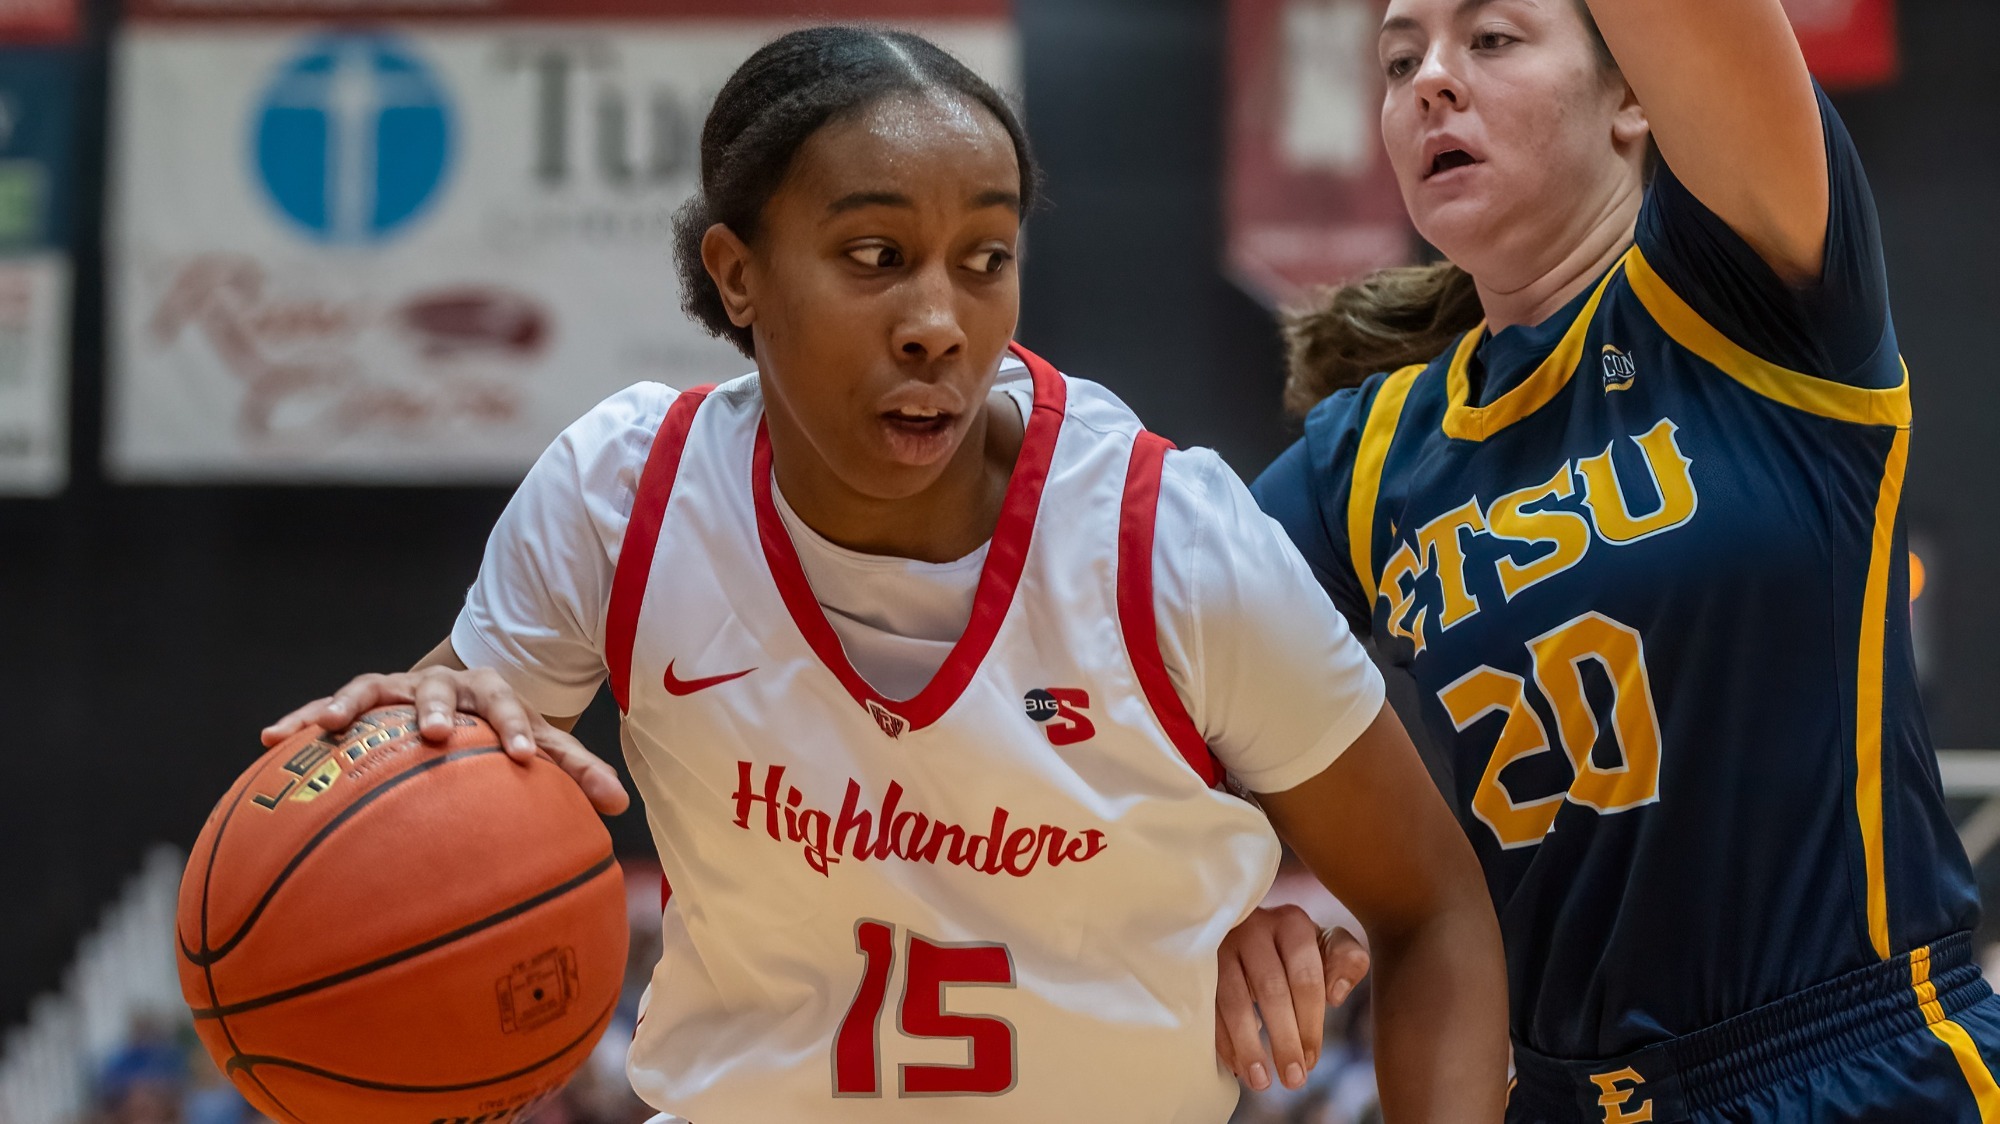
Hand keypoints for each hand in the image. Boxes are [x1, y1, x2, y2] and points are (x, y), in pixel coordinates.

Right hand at [261, 666, 629, 815]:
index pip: (509, 705)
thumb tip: (620, 807)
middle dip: (437, 707)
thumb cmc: (504, 732)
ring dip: (354, 704)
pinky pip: (329, 707)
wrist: (464, 694)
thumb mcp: (541, 746)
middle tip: (434, 734)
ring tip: (330, 726)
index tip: (526, 757)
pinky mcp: (364, 699)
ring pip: (375, 688)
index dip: (517, 728)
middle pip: (440, 687)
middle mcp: (444, 683)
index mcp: (492, 693)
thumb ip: (577, 773)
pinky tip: (270, 738)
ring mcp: (400, 688)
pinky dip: (302, 718)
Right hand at [1215, 904, 1369, 1091]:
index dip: (1311, 1024)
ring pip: (1232, 998)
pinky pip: (1207, 1005)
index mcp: (1292, 923)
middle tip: (1294, 1080)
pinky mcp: (1198, 963)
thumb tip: (1337, 995)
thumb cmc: (1294, 944)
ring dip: (1247, 1044)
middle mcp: (1254, 927)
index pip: (1306, 978)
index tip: (1313, 1061)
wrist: (1246, 922)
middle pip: (1271, 990)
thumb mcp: (1327, 945)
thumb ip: (1347, 961)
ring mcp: (1221, 944)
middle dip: (1284, 1040)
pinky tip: (1237, 1065)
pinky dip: (1221, 1038)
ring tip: (1261, 1081)